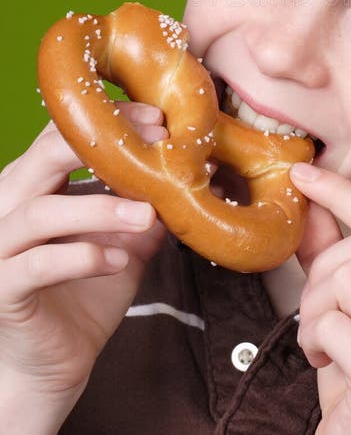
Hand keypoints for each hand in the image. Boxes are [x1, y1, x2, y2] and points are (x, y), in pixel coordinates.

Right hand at [0, 103, 167, 428]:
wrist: (50, 367)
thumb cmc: (83, 296)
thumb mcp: (125, 244)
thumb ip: (147, 210)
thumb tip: (194, 178)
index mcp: (35, 187)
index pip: (63, 134)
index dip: (108, 120)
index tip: (157, 120)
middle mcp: (9, 207)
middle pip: (43, 156)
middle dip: (99, 146)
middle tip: (153, 147)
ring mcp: (0, 249)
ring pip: (40, 212)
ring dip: (100, 208)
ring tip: (149, 214)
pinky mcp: (2, 289)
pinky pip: (37, 266)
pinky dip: (82, 257)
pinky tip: (119, 260)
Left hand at [290, 164, 350, 434]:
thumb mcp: (349, 304)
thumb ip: (331, 251)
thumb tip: (308, 197)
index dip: (342, 193)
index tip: (302, 172)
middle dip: (323, 272)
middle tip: (318, 313)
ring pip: (348, 277)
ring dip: (315, 311)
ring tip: (324, 341)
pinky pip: (332, 323)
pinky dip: (313, 341)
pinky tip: (327, 365)